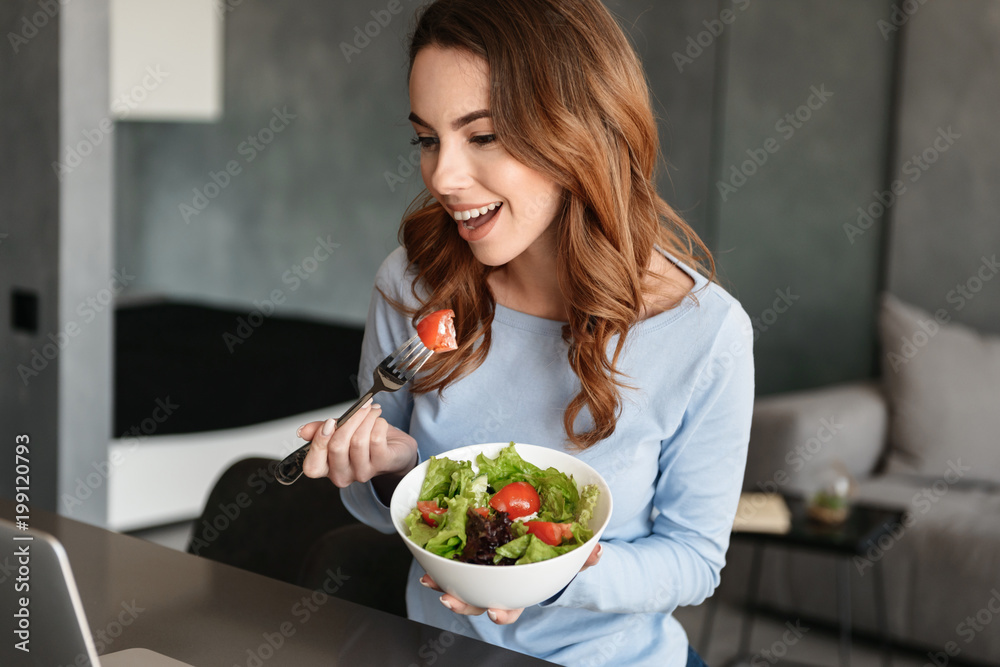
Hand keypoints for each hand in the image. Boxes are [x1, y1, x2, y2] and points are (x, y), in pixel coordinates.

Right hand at [297, 401, 417, 486]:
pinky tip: (380, 421)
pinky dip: (378, 423)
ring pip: (358, 440)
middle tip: (360, 407)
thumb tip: (302, 431)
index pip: (312, 466)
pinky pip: (375, 439)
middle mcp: (342, 474)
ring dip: (366, 418)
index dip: (318, 443)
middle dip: (348, 420)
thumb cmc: (366, 439)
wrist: (395, 448)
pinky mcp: (382, 464)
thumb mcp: (340, 431)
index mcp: (327, 468)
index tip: (329, 422)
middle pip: (337, 447)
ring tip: (371, 410)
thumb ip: (320, 430)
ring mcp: (363, 472)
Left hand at [421, 542, 602, 624]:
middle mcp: (496, 586)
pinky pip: (450, 560)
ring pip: (459, 585)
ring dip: (443, 585)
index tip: (495, 613)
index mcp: (519, 589)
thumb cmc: (553, 554)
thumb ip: (583, 555)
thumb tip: (596, 551)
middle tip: (449, 601)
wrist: (539, 539)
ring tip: (429, 581)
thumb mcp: (570, 555)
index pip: (511, 606)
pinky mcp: (466, 553)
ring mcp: (479, 572)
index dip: (502, 613)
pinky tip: (426, 555)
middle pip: (476, 602)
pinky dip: (437, 560)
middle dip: (463, 605)